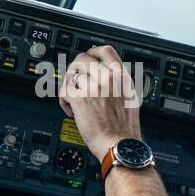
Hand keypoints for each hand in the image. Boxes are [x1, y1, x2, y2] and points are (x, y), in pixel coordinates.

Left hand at [57, 44, 143, 162]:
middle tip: (75, 83)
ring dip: (69, 88)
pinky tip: (72, 110)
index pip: (105, 51)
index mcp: (121, 77)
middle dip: (75, 71)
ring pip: (71, 76)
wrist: (120, 144)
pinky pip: (64, 90)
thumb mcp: (130, 97)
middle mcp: (107, 78)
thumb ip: (118, 83)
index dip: (92, 52)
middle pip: (82, 59)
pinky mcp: (80, 98)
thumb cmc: (124, 128)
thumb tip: (105, 74)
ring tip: (75, 102)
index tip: (88, 57)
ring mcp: (93, 86)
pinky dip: (64, 101)